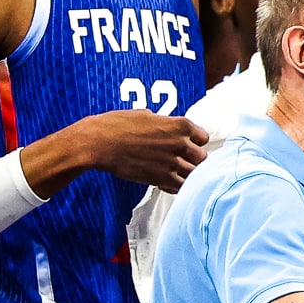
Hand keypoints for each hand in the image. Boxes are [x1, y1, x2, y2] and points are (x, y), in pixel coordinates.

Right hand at [75, 110, 210, 191]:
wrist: (100, 143)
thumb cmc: (117, 125)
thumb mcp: (146, 115)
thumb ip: (164, 123)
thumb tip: (166, 126)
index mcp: (180, 125)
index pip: (203, 137)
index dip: (195, 142)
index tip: (187, 145)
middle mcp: (181, 143)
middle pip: (202, 158)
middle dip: (193, 160)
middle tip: (181, 161)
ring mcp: (173, 162)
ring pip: (194, 174)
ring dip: (185, 175)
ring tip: (173, 173)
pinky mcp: (162, 179)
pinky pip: (180, 187)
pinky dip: (175, 186)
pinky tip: (165, 182)